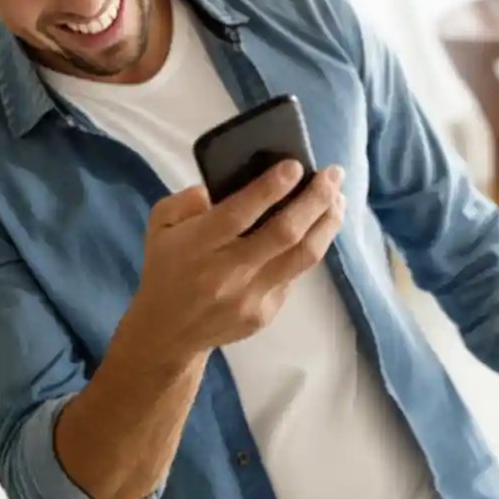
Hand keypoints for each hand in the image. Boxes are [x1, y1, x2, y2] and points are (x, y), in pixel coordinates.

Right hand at [122, 160, 344, 365]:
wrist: (167, 332)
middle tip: (333, 174)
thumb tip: (217, 187)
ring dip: (326, 224)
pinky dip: (310, 247)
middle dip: (315, 200)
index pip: (239, 214)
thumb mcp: (160, 226)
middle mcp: (226, 273)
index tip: (296, 165)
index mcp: (197, 246)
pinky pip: (294, 275)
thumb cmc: (166, 268)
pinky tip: (318, 228)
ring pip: (302, 257)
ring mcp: (249, 297)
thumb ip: (185, 201)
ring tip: (338, 199)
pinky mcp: (265, 314)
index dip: (271, 188)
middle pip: (284, 233)